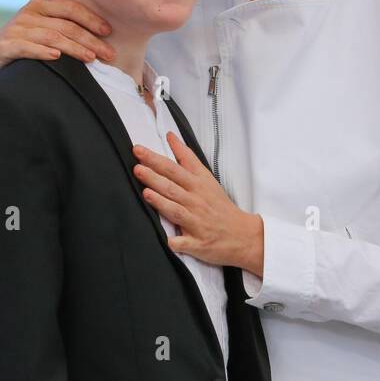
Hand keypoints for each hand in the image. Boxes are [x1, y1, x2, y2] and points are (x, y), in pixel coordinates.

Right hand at [0, 0, 114, 81]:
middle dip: (90, 40)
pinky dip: (43, 52)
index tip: (108, 31)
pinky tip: (58, 57)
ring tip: (91, 58)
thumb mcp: (35, 15)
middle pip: (65, 25)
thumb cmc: (21, 35)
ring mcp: (16, 30)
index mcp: (39, 5)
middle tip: (108, 53)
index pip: (70, 8)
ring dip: (74, 48)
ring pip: (51, 38)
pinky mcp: (6, 46)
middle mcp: (28, 14)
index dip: (90, 18)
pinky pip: (27, 48)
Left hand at [133, 132, 264, 274]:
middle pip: (172, 186)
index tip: (140, 150)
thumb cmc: (220, 206)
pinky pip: (183, 242)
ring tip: (146, 192)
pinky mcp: (198, 242)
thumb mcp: (206, 177)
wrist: (243, 234)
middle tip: (137, 167)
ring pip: (176, 210)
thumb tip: (171, 137)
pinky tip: (166, 239)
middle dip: (154, 176)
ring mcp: (196, 222)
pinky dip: (175, 241)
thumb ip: (187, 158)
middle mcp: (196, 201)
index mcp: (198, 184)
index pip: (174, 168)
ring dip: (161, 201)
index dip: (156, 158)